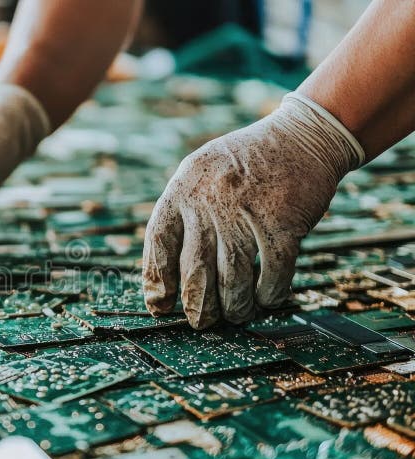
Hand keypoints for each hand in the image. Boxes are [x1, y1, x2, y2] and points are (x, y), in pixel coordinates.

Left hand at [142, 93, 363, 328]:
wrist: (301, 137)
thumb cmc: (244, 165)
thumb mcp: (200, 174)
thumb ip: (181, 215)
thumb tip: (163, 277)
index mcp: (183, 189)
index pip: (158, 243)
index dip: (157, 280)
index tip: (160, 305)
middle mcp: (209, 201)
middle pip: (194, 271)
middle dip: (196, 306)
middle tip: (201, 321)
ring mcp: (246, 213)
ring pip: (232, 280)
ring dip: (233, 307)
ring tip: (235, 314)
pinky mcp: (284, 223)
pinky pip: (272, 275)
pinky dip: (269, 295)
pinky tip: (266, 299)